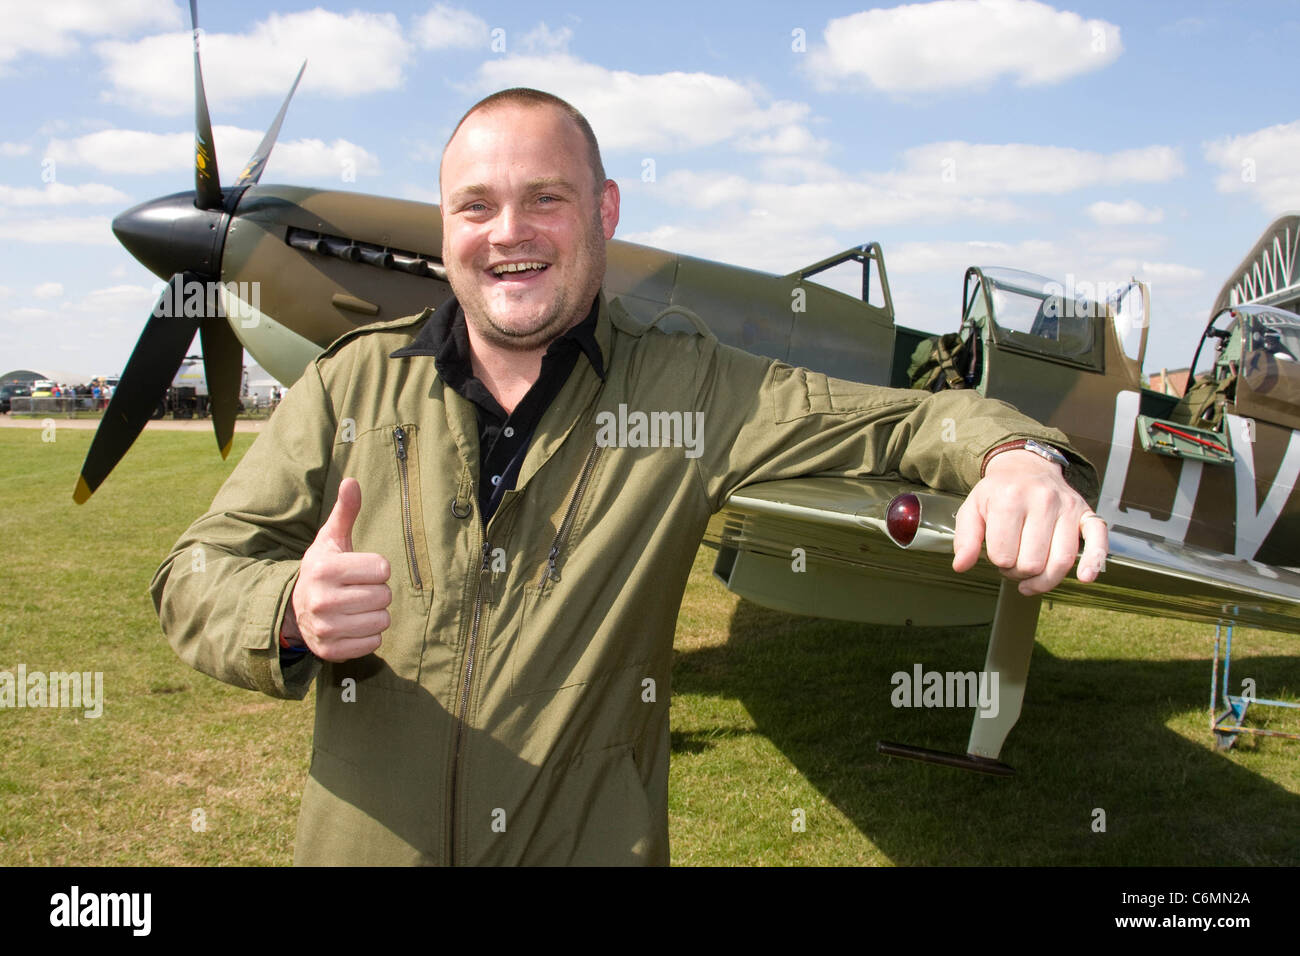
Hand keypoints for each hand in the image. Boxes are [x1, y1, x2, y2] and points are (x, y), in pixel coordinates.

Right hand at [282, 477, 391, 660]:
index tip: (360, 569)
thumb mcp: (331, 539)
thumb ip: (345, 511)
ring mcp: (325, 628)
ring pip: (382, 621)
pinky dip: (368, 635)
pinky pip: (374, 643)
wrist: (295, 608)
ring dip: (375, 613)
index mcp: (324, 569)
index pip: (383, 570)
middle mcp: (322, 600)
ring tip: (355, 606)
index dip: (377, 568)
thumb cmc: (323, 568)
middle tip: (357, 589)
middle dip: (377, 591)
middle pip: (384, 596)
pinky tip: (352, 624)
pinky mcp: (331, 651)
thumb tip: (352, 481)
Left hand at [952, 449, 1108, 595]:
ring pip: (1061, 561)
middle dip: (1019, 572)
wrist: (1026, 467)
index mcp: (1009, 499)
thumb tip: (961, 566)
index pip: (1003, 555)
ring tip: (1033, 578)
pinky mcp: (1087, 513)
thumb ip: (965, 538)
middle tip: (1014, 563)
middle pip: (1032, 563)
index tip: (998, 555)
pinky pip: (1098, 540)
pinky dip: (1094, 562)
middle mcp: (1042, 501)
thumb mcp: (972, 509)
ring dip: (1045, 579)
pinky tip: (1085, 577)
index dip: (998, 563)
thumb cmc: (998, 493)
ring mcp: (1067, 507)